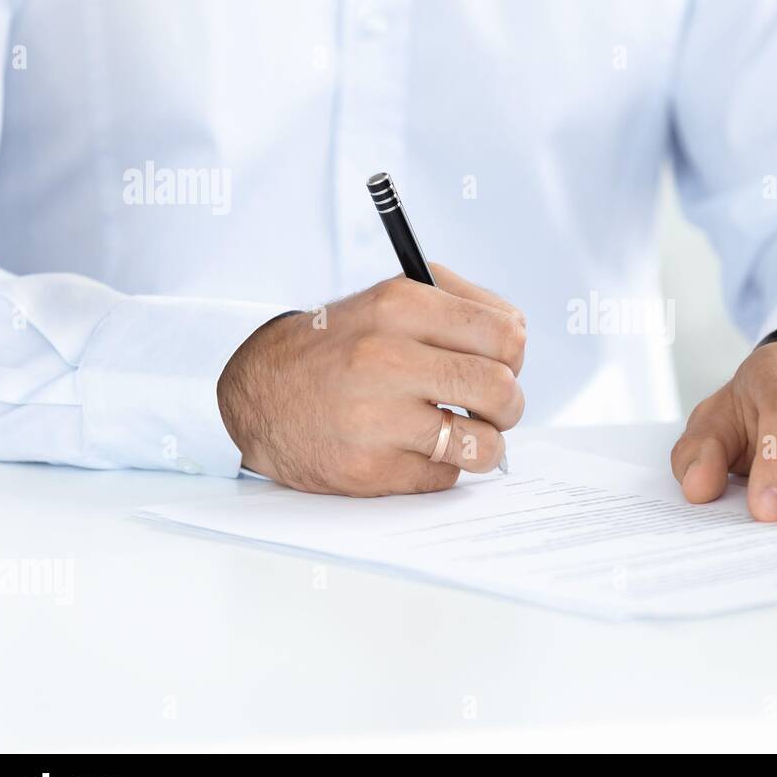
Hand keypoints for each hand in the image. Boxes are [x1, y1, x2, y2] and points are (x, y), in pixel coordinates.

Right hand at [218, 264, 525, 495]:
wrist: (259, 394)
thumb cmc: (340, 346)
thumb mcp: (390, 298)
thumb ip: (460, 304)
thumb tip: (517, 336)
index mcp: (400, 307)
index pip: (506, 335)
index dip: (513, 356)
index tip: (499, 364)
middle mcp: (386, 360)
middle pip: (502, 392)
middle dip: (509, 406)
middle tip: (491, 407)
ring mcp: (375, 419)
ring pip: (484, 445)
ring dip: (484, 445)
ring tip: (462, 434)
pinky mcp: (368, 470)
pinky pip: (445, 478)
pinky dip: (441, 468)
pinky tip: (415, 449)